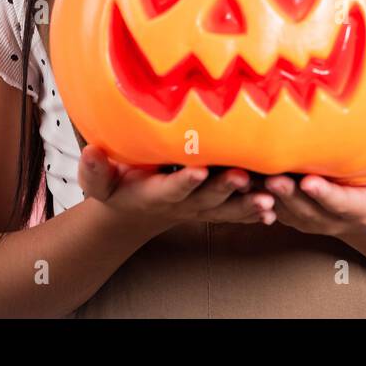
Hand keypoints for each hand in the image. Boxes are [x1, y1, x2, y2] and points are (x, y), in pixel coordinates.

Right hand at [77, 143, 274, 229]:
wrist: (138, 211)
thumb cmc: (119, 187)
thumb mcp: (99, 183)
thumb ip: (94, 170)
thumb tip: (90, 152)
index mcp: (155, 194)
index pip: (171, 188)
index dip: (184, 181)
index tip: (198, 170)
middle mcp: (183, 203)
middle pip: (206, 197)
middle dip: (224, 188)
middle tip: (242, 177)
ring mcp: (202, 208)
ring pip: (227, 208)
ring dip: (247, 205)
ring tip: (268, 200)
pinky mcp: (215, 207)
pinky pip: (238, 213)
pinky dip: (255, 212)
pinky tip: (274, 209)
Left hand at [261, 153, 365, 237]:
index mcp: (355, 209)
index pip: (338, 203)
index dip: (324, 194)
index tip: (311, 182)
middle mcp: (326, 217)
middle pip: (304, 207)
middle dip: (288, 193)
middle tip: (273, 177)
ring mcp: (305, 216)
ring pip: (282, 208)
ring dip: (266, 195)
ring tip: (251, 176)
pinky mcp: (289, 211)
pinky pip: (268, 205)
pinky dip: (254, 195)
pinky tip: (240, 176)